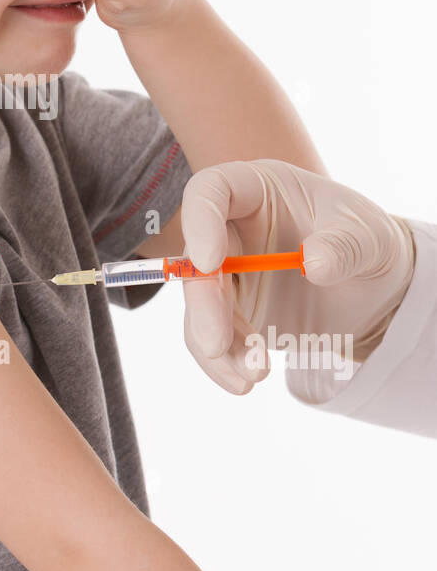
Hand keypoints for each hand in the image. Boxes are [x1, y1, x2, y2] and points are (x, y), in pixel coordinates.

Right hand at [180, 159, 415, 394]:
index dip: (200, 222)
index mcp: (257, 190)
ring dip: (217, 345)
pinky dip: (223, 363)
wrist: (375, 291)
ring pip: (199, 307)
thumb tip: (315, 263)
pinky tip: (246, 381)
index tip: (210, 262)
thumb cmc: (367, 242)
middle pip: (195, 259)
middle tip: (216, 343)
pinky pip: (212, 338)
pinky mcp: (231, 314)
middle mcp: (231, 229)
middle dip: (202, 305)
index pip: (210, 191)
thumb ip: (346, 244)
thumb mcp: (370, 236)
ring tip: (256, 374)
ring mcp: (228, 274)